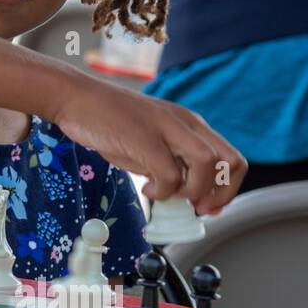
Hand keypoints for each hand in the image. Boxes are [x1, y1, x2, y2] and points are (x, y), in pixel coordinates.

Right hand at [49, 73, 246, 214]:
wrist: (76, 98)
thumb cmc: (108, 121)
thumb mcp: (149, 141)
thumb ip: (169, 163)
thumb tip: (181, 194)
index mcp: (190, 123)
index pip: (230, 158)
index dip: (227, 188)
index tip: (208, 206)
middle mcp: (186, 123)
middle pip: (230, 162)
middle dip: (219, 194)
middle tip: (196, 208)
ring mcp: (167, 128)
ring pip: (207, 165)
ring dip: (193, 191)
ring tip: (167, 195)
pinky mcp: (145, 138)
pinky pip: (170, 174)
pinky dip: (162, 191)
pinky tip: (146, 188)